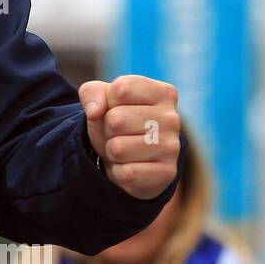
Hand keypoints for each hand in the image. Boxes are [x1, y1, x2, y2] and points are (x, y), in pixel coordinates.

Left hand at [78, 75, 180, 199]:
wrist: (126, 157)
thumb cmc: (115, 121)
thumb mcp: (99, 98)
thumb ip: (91, 93)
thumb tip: (94, 112)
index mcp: (163, 93)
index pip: (120, 89)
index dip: (107, 102)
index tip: (117, 109)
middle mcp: (172, 119)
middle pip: (116, 120)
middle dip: (107, 129)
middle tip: (119, 134)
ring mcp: (172, 147)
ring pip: (118, 148)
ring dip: (112, 151)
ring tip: (124, 150)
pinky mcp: (167, 173)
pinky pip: (125, 173)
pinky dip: (118, 172)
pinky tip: (130, 167)